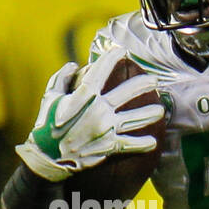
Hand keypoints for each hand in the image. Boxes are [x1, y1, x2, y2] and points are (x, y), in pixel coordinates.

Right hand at [15, 46, 163, 180]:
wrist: (48, 157)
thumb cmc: (47, 125)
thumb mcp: (50, 98)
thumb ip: (62, 79)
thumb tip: (74, 65)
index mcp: (83, 96)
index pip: (100, 71)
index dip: (112, 59)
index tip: (122, 51)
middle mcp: (98, 110)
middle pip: (126, 93)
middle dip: (143, 84)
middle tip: (154, 80)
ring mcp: (106, 128)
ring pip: (135, 118)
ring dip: (150, 114)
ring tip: (161, 110)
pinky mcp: (110, 146)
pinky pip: (131, 144)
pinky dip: (143, 144)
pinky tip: (153, 142)